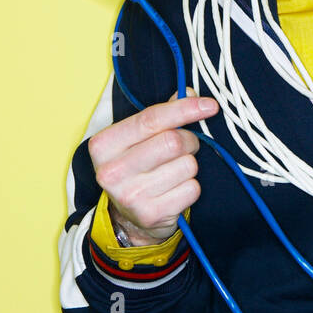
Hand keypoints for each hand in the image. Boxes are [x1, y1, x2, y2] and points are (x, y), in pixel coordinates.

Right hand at [88, 91, 219, 246]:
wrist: (128, 219)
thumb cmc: (137, 169)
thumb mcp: (138, 140)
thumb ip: (161, 115)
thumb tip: (189, 93)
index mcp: (103, 145)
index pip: (150, 118)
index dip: (184, 109)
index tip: (209, 105)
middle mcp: (111, 171)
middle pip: (173, 142)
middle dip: (190, 141)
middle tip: (187, 147)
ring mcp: (130, 195)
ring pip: (187, 165)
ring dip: (190, 165)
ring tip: (175, 172)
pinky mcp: (150, 214)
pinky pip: (192, 189)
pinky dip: (191, 187)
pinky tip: (175, 190)